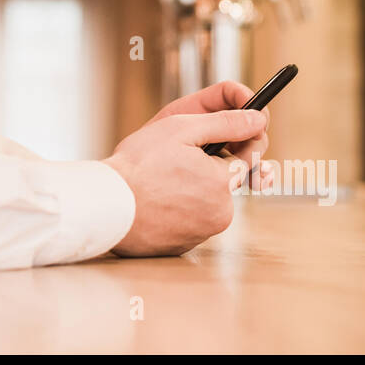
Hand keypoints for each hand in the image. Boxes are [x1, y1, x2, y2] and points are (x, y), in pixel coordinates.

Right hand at [101, 80, 271, 257]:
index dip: (236, 141)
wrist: (106, 208)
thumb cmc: (138, 166)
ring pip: (208, 201)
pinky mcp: (184, 246)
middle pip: (227, 181)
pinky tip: (158, 198)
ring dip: (195, 187)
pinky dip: (180, 208)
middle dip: (212, 165)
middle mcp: (221, 212)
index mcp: (223, 182)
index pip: (249, 158)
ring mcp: (203, 233)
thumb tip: (258, 118)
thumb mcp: (180, 129)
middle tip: (181, 156)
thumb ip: (225, 122)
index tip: (220, 134)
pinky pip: (191, 220)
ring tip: (163, 177)